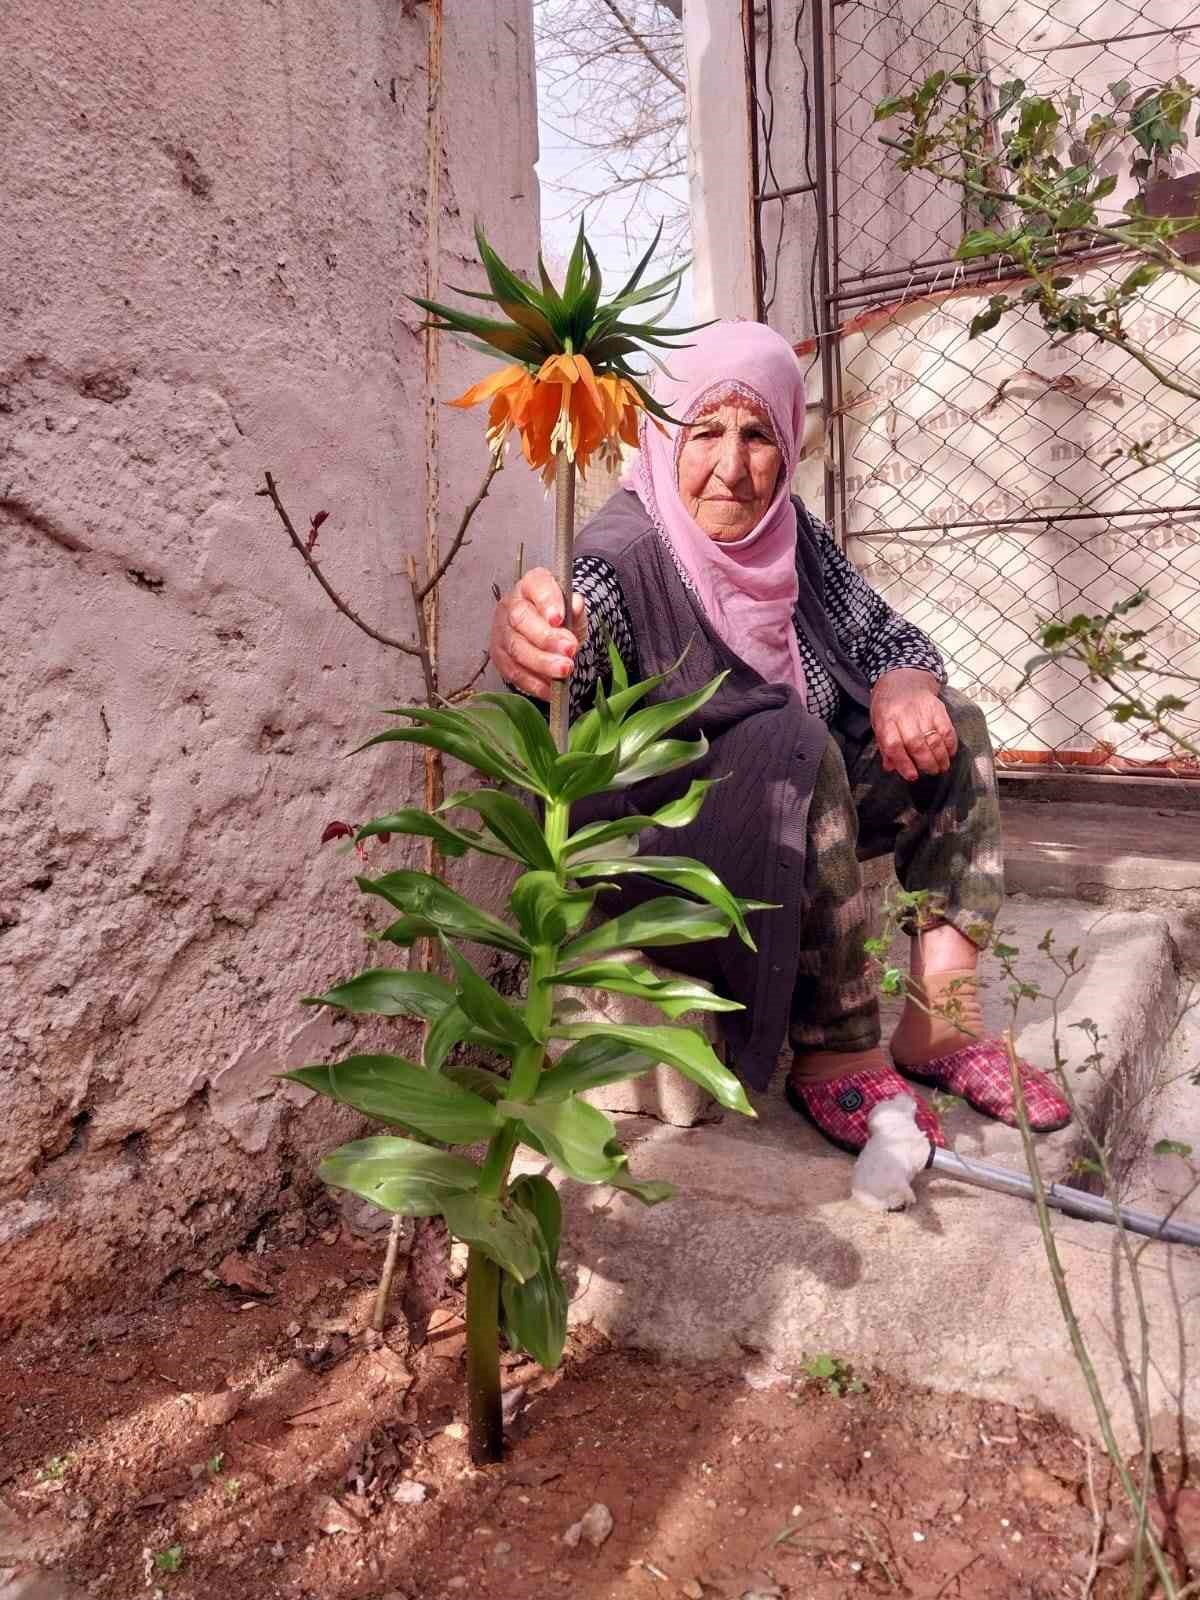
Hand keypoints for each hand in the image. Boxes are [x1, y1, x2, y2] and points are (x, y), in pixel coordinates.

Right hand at [489, 567, 588, 700]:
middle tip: (570, 650)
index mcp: (531, 585)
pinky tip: (550, 687)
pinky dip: (532, 682)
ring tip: (564, 671)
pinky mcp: (499, 656)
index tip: (559, 618)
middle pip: (521, 619)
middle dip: (546, 638)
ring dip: (541, 663)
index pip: (536, 586)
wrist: (548, 637)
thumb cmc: (561, 621)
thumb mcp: (574, 612)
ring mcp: (501, 631)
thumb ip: (576, 609)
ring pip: (516, 648)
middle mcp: (511, 604)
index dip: (547, 601)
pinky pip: (512, 671)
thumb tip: (576, 604)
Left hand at [870, 669, 957, 781]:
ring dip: (940, 758)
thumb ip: (884, 745)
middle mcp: (904, 715)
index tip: (912, 776)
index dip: (903, 763)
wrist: (903, 678)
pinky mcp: (938, 708)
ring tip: (941, 768)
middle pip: (916, 744)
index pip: (893, 745)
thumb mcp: (878, 722)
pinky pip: (947, 730)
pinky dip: (951, 744)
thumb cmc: (888, 705)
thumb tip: (891, 768)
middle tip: (930, 773)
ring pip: (934, 739)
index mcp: (885, 719)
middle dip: (925, 763)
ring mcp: (923, 711)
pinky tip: (950, 754)